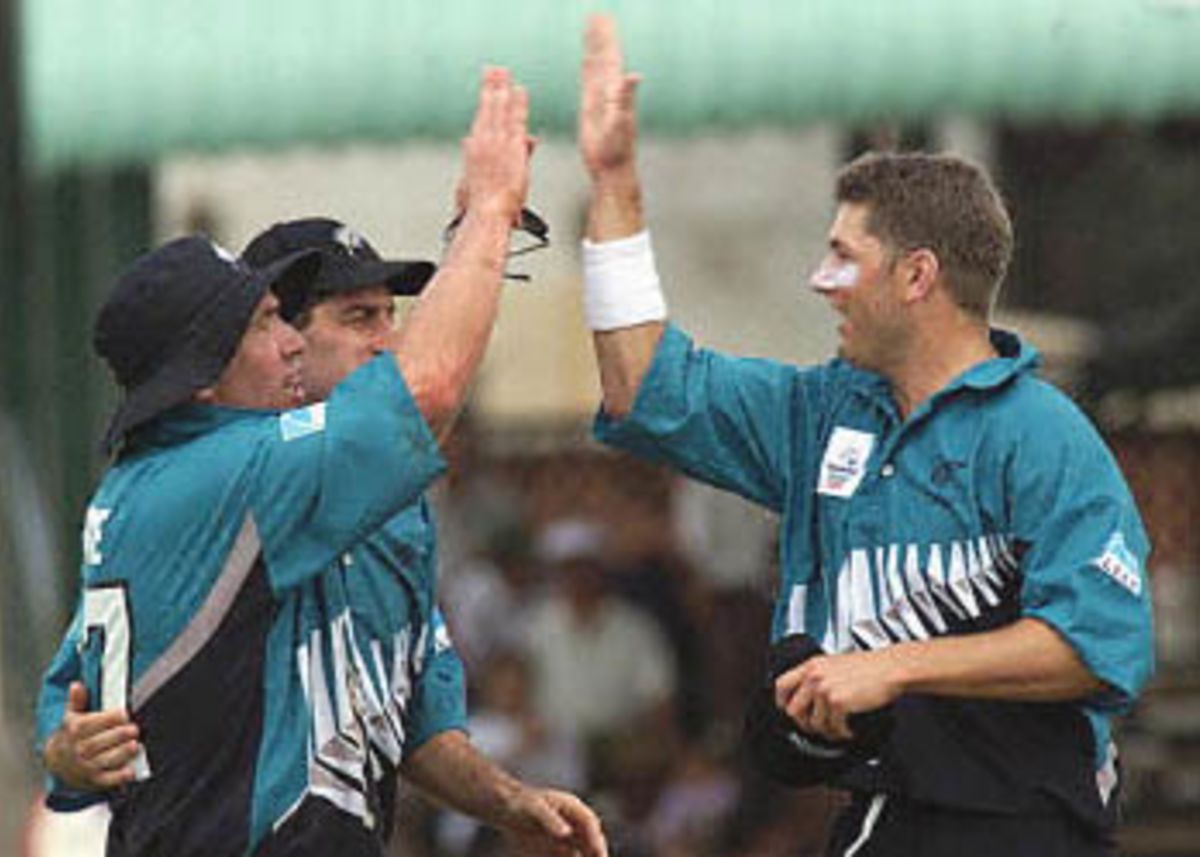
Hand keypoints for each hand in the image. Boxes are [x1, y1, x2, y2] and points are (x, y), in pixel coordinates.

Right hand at [44, 682, 140, 789]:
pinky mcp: (94, 780)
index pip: (92, 723)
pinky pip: (107, 780)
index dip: (110, 718)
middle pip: (99, 742)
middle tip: (134, 729)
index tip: (124, 714)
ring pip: (104, 760)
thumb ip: (77, 701)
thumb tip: (76, 685)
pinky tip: (131, 771)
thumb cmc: (72, 735)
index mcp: (75, 730)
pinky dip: (119, 777)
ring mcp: (86, 766)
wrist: (59, 764)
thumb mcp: (72, 717)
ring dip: (121, 754)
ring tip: (134, 746)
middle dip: (118, 735)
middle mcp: (78, 749)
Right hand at [458, 66, 531, 225]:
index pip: (481, 121)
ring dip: (502, 89)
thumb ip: (473, 160)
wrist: (486, 216)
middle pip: (487, 109)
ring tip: (504, 72)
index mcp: (473, 151)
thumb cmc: (479, 209)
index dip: (485, 103)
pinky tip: (519, 90)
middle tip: (493, 69)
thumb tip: (467, 141)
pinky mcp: (510, 148)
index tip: (487, 89)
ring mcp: (496, 144)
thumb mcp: (469, 183)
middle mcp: (482, 143)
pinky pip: (515, 120)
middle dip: (490, 87)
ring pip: (499, 110)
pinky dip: (516, 104)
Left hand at [499, 786, 607, 856]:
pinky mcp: (557, 850)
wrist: (505, 811)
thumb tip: (566, 833)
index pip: (589, 822)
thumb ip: (551, 820)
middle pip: (590, 840)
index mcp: (572, 807)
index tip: (598, 851)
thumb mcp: (534, 808)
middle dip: (596, 853)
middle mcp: (573, 823)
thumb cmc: (521, 804)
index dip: (595, 837)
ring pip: (582, 852)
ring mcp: (567, 837)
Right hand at [579, 14, 641, 181]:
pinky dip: (588, 64)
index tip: (601, 17)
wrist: (612, 168)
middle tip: (597, 13)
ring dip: (594, 44)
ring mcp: (601, 97)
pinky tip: (588, 56)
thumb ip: (626, 98)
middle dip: (600, 34)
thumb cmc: (618, 150)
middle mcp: (610, 90)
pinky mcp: (592, 106)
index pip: (610, 57)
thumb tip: (634, 75)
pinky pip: (589, 79)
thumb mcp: (621, 122)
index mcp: (616, 90)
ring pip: (596, 64)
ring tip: (592, 24)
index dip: (605, 37)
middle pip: (604, 55)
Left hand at [774, 650, 903, 741]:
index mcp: (811, 665)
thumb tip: (808, 696)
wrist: (890, 667)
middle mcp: (814, 676)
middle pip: (793, 710)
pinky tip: (849, 728)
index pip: (781, 685)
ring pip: (814, 724)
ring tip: (838, 728)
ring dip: (827, 730)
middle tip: (817, 727)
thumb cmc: (869, 666)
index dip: (782, 702)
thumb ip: (818, 676)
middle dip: (805, 723)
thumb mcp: (834, 663)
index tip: (788, 710)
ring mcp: (824, 689)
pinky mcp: (838, 702)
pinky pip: (833, 728)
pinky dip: (843, 733)